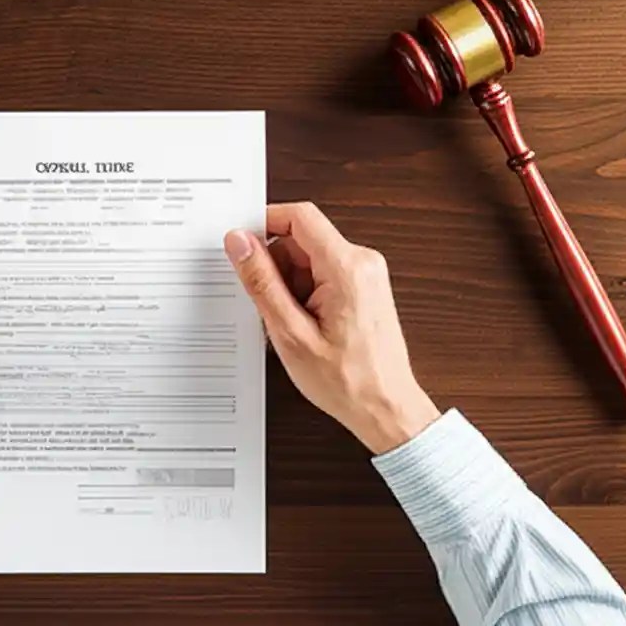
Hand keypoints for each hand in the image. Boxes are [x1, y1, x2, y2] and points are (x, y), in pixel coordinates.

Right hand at [223, 202, 439, 453]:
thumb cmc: (347, 381)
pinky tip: (303, 325)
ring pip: (309, 259)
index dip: (263, 222)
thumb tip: (240, 243)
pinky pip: (322, 274)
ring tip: (292, 324)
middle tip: (269, 306)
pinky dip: (304, 294)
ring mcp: (365, 274)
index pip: (299, 216)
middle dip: (275, 267)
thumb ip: (262, 282)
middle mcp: (362, 263)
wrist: (385, 408)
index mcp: (347, 267)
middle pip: (301, 239)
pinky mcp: (363, 287)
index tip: (241, 244)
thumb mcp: (290, 333)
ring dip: (289, 285)